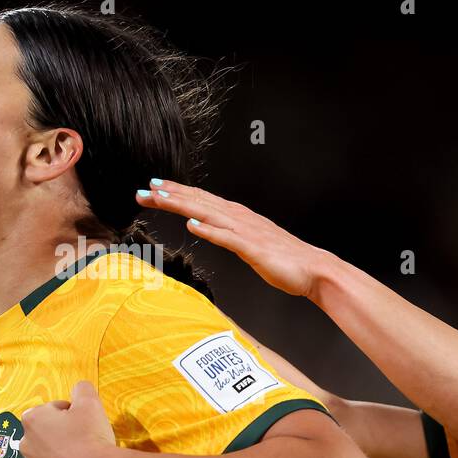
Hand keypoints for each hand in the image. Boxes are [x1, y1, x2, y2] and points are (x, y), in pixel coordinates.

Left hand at [20, 381, 118, 457]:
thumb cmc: (90, 436)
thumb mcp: (90, 401)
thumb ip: (81, 388)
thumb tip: (79, 388)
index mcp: (33, 419)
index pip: (51, 410)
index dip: (69, 413)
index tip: (81, 421)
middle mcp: (25, 445)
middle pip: (45, 435)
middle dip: (60, 436)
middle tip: (82, 440)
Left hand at [138, 180, 324, 296]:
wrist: (314, 269)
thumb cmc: (284, 259)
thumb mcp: (248, 243)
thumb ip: (227, 233)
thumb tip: (202, 224)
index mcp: (237, 216)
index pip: (201, 200)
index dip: (177, 192)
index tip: (154, 187)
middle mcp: (239, 218)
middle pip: (198, 202)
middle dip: (170, 195)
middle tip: (144, 189)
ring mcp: (246, 232)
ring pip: (208, 214)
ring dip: (183, 204)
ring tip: (160, 198)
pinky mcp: (253, 248)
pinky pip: (228, 238)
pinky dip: (210, 230)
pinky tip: (193, 225)